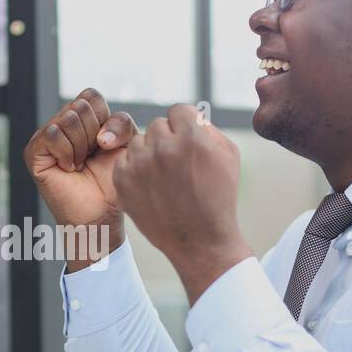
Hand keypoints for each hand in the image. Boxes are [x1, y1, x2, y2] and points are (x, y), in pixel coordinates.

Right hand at [23, 87, 135, 270]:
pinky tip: (68, 168)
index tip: (105, 146)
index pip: (91, 96)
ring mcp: (44, 136)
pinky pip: (53, 133)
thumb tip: (100, 137)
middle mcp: (60, 122)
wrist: (101, 212)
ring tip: (79, 164)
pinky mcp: (33, 152)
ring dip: (81, 147)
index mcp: (80, 117)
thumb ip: (122, 125)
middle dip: (94, 135)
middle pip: (81, 106)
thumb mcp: (126, 145)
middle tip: (90, 157)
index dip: (105, 120)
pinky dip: (67, 153)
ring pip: (68, 119)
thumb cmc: (111, 181)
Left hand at [113, 103, 252, 304]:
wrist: (200, 241)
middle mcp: (163, 147)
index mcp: (191, 136)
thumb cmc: (218, 197)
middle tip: (177, 164)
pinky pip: (124, 161)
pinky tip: (151, 186)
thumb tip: (190, 115)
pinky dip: (135, 170)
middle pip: (157, 125)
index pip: (179, 110)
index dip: (185, 125)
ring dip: (149, 154)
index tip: (188, 142)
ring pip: (138, 142)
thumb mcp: (228, 155)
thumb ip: (207, 127)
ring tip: (165, 178)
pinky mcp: (123, 182)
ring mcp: (140, 165)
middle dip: (167, 140)